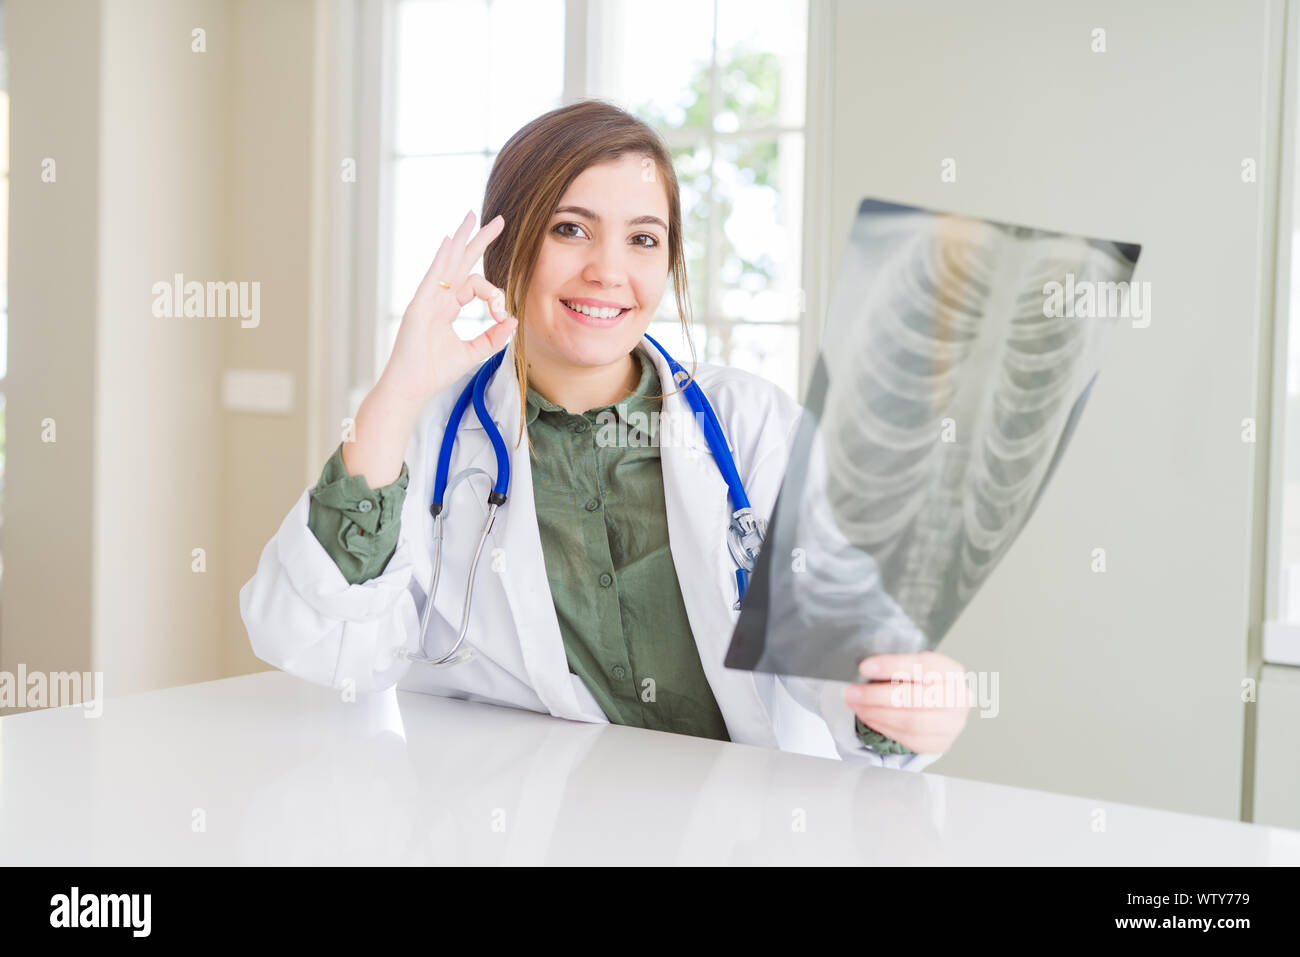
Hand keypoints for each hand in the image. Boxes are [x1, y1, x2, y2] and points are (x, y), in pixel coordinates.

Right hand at [378, 209, 517, 406]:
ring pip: (447, 263)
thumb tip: (512, 320)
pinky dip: (442, 258)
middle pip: (461, 262)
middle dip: (478, 240)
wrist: (411, 388)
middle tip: (496, 219)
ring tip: (471, 217)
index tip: (500, 315)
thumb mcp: (473, 352)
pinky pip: (433, 277)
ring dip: (460, 239)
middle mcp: (437, 298)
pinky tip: (451, 240)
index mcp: (447, 307)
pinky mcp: (419, 307)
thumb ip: (493, 337)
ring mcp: (426, 300)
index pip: (475, 286)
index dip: (493, 296)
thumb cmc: (434, 372)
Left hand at [844, 651, 970, 754]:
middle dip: (877, 695)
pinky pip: (908, 738)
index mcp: (951, 671)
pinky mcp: (941, 742)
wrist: (937, 704)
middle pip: (915, 697)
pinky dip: (883, 727)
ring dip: (877, 714)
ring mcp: (953, 723)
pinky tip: (869, 717)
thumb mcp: (912, 667)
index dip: (893, 666)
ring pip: (911, 721)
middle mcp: (958, 697)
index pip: (923, 666)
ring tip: (856, 705)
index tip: (865, 667)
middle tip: (851, 692)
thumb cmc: (921, 682)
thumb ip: (895, 666)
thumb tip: (864, 668)